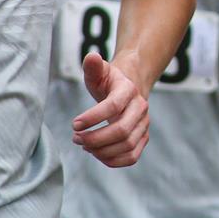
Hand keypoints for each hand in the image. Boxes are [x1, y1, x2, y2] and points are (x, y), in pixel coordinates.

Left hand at [72, 51, 148, 166]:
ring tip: (84, 145)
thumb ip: (93, 66)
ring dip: (101, 151)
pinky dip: (112, 161)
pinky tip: (96, 153)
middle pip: (122, 130)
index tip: (74, 124)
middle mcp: (141, 108)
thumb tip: (91, 57)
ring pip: (127, 146)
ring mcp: (144, 125)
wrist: (129, 89)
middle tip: (76, 138)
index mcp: (129, 90)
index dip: (93, 117)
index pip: (113, 106)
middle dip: (95, 138)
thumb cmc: (109, 81)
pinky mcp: (143, 139)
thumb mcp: (99, 71)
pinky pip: (132, 157)